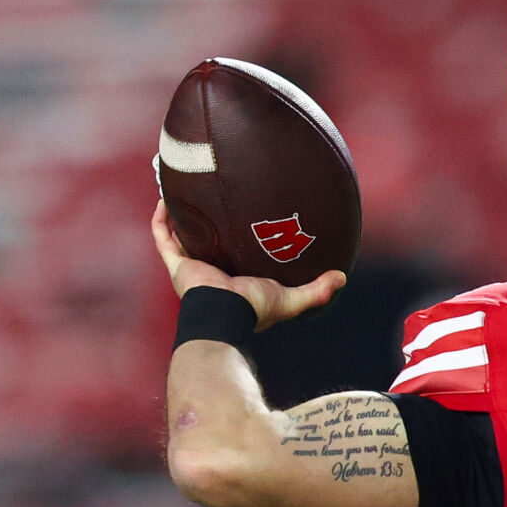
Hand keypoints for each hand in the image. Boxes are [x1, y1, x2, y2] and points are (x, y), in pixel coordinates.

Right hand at [151, 199, 344, 331]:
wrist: (226, 315)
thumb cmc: (255, 309)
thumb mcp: (291, 298)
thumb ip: (316, 290)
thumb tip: (343, 277)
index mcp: (235, 277)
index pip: (236, 254)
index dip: (239, 237)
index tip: (247, 215)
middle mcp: (212, 270)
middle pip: (208, 242)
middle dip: (208, 222)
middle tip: (214, 195)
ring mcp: (193, 266)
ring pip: (182, 236)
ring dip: (181, 216)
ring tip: (185, 190)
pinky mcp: (178, 264)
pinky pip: (164, 237)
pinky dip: (163, 220)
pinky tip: (166, 199)